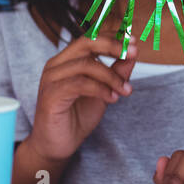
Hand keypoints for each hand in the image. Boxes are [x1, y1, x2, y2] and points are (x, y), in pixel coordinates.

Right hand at [26, 35, 134, 164]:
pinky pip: (80, 84)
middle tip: (133, 54)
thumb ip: (116, 72)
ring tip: (125, 90)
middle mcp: (56, 65)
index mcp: (67, 60)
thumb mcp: (104, 90)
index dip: (113, 38)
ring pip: (86, 65)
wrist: (57, 145)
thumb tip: (132, 53)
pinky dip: (101, 89)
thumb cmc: (77, 116)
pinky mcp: (50, 95)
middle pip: (86, 43)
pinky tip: (112, 98)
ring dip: (112, 77)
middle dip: (113, 46)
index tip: (134, 42)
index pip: (91, 38)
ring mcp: (51, 79)